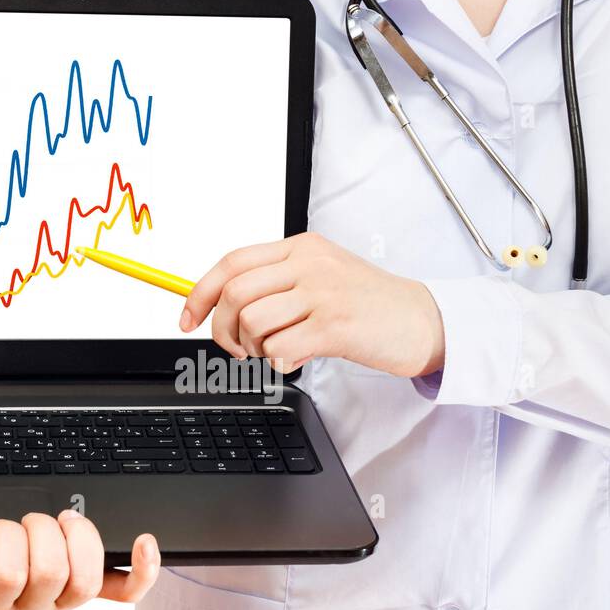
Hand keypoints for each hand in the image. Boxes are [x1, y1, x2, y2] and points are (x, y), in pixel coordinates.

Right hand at [0, 511, 159, 609]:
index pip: (8, 574)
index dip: (7, 540)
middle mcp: (32, 607)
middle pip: (51, 571)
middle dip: (41, 530)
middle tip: (32, 520)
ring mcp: (66, 602)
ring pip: (86, 579)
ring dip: (79, 538)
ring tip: (67, 521)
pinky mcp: (94, 593)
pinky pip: (126, 591)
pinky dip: (141, 569)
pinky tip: (144, 542)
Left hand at [179, 232, 444, 377]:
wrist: (423, 320)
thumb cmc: (369, 304)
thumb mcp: (322, 277)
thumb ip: (279, 284)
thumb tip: (224, 305)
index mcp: (301, 247)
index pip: (231, 263)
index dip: (199, 293)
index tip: (187, 318)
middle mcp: (309, 263)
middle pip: (234, 293)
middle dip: (222, 329)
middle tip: (236, 348)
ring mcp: (323, 293)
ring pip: (252, 322)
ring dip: (252, 349)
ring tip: (274, 352)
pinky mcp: (335, 325)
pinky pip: (280, 347)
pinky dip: (277, 361)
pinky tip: (295, 359)